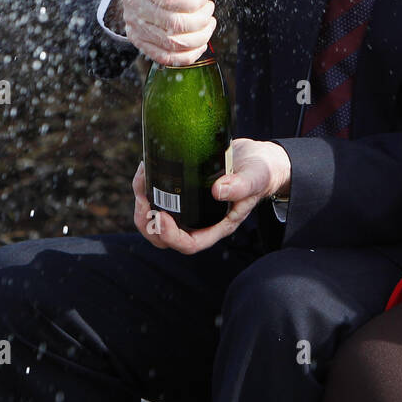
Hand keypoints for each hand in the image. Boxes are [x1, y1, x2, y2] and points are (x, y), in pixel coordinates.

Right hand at [120, 0, 216, 66]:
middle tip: (209, 9)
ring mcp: (134, 24)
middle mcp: (133, 1)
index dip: (192, 1)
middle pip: (173, 23)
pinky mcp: (139, 40)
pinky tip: (201, 44)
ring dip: (200, 36)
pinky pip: (165, 56)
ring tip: (209, 23)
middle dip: (201, 19)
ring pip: (172, 42)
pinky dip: (188, 55)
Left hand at [132, 139, 291, 253]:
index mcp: (217, 225)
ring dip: (142, 207)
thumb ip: (241, 186)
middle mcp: (200, 220)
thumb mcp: (255, 178)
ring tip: (141, 184)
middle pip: (166, 238)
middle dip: (149, 224)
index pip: (190, 244)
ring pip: (156, 220)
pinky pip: (158, 197)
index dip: (171, 237)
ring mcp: (189, 207)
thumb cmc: (260, 173)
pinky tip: (147, 167)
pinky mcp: (183, 191)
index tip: (162, 216)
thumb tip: (218, 191)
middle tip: (143, 201)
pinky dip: (147, 186)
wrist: (257, 158)